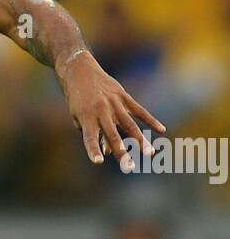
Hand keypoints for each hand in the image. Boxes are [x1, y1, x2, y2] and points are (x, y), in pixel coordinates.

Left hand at [59, 50, 164, 172]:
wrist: (79, 71)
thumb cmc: (76, 99)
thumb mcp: (78, 117)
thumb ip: (92, 133)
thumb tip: (109, 151)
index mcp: (86, 118)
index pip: (89, 138)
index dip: (93, 150)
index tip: (98, 162)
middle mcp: (101, 111)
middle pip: (113, 135)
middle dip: (122, 152)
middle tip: (129, 167)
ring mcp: (114, 103)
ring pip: (130, 125)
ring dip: (140, 140)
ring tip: (149, 154)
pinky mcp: (123, 96)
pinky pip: (139, 110)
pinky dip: (150, 120)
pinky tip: (162, 129)